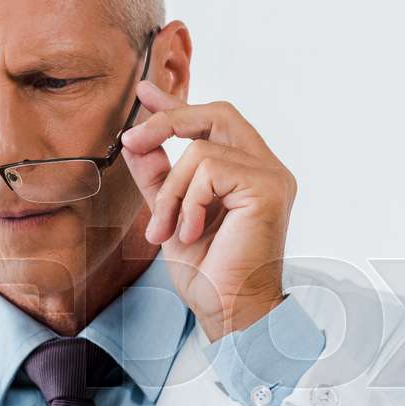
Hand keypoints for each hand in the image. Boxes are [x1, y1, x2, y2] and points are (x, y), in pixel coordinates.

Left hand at [119, 84, 295, 341]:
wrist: (229, 312)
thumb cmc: (209, 274)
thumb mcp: (170, 217)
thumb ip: (157, 179)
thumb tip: (134, 142)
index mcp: (248, 173)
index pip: (213, 122)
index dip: (177, 105)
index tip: (144, 93)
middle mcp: (267, 168)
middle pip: (216, 113)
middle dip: (168, 121)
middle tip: (132, 141)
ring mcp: (272, 176)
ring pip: (201, 150)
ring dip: (171, 192)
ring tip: (168, 231)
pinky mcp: (268, 188)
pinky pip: (210, 170)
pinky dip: (188, 202)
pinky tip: (190, 234)